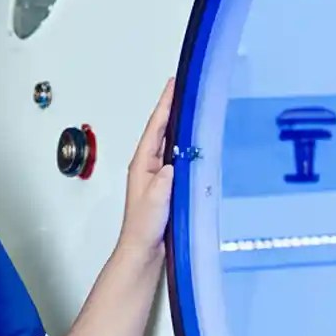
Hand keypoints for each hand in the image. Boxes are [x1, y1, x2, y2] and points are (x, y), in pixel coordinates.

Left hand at [116, 77, 175, 256]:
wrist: (143, 250)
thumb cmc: (143, 228)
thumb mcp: (156, 202)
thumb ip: (164, 182)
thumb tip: (173, 164)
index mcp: (142, 164)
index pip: (155, 127)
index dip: (165, 104)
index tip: (173, 85)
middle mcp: (148, 165)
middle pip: (161, 129)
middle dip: (171, 107)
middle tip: (182, 87)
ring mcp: (157, 174)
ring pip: (168, 141)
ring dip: (178, 123)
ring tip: (189, 105)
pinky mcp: (166, 184)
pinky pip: (177, 156)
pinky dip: (184, 144)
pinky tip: (194, 141)